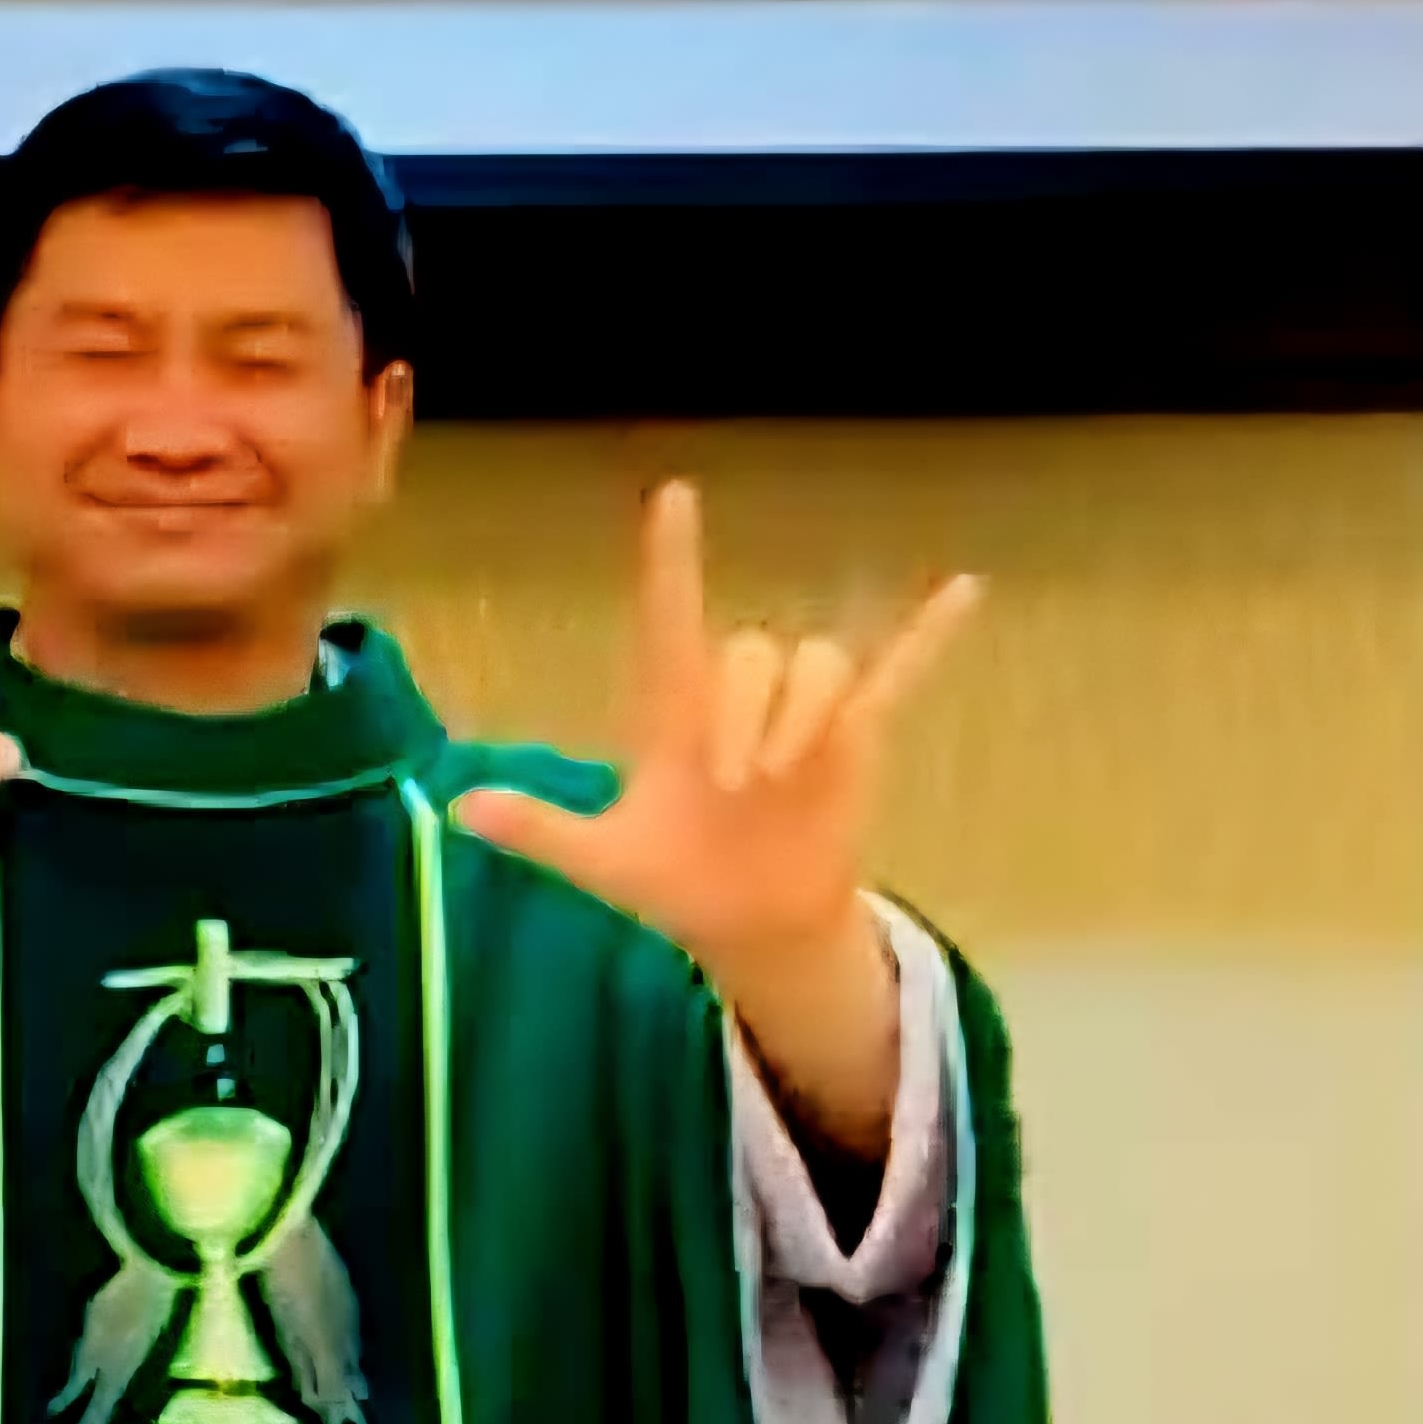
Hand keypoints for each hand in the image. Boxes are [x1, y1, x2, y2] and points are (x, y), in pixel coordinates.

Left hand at [456, 483, 977, 1142]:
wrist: (750, 926)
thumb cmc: (675, 885)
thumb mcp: (604, 863)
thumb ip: (540, 831)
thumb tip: (458, 811)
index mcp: (676, 713)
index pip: (672, 620)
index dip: (673, 563)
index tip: (674, 497)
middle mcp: (739, 696)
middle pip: (751, 653)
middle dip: (745, 715)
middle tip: (736, 785)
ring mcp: (802, 714)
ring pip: (815, 666)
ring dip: (800, 718)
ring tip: (781, 780)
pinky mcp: (854, 739)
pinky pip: (898, 675)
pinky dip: (929, 638)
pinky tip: (966, 589)